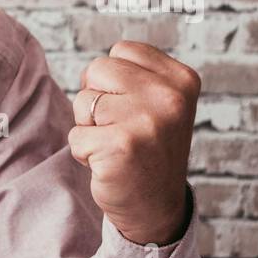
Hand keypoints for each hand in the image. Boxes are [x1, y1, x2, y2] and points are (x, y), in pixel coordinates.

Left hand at [68, 41, 200, 246]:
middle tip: (120, 129)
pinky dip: (83, 152)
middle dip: (97, 100)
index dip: (113, 80)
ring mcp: (146, 120)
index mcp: (181, 79)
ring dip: (89, 127)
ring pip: (83, 101)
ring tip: (115, 146)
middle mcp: (169, 96)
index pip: (122, 50)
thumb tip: (92, 69)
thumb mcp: (159, 104)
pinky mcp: (120, 145)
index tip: (131, 107)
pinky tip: (109, 164)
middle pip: (97, 69)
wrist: (157, 207)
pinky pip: (76, 135)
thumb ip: (135, 77)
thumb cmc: (147, 150)